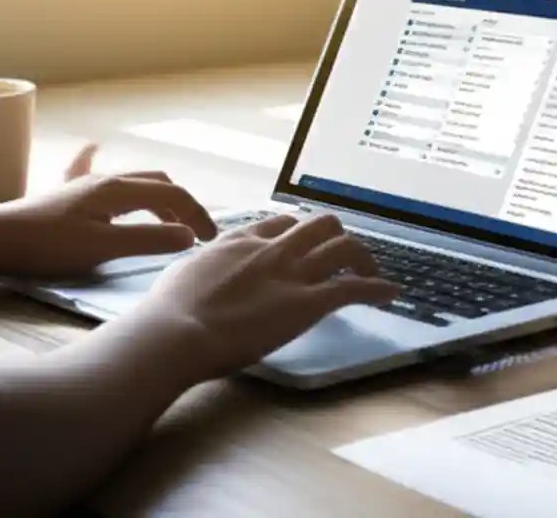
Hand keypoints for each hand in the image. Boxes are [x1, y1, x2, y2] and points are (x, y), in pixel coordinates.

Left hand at [0, 145, 217, 276]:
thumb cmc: (48, 245)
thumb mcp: (104, 248)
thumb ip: (149, 240)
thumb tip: (188, 236)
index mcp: (117, 189)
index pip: (172, 194)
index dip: (197, 215)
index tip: (210, 240)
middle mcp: (105, 179)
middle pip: (157, 182)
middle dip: (182, 205)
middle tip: (194, 234)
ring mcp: (84, 183)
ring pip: (133, 180)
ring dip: (158, 196)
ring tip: (169, 221)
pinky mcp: (66, 193)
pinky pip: (89, 167)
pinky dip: (102, 159)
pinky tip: (95, 146)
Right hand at [139, 213, 400, 379]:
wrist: (175, 332)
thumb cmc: (167, 313)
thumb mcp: (182, 274)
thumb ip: (200, 269)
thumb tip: (196, 273)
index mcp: (239, 241)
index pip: (279, 223)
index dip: (296, 232)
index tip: (303, 245)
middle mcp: (270, 249)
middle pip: (319, 224)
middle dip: (336, 237)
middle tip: (342, 257)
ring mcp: (291, 273)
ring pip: (343, 246)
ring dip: (363, 258)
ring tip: (372, 272)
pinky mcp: (307, 302)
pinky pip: (353, 286)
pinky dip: (377, 287)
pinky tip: (390, 294)